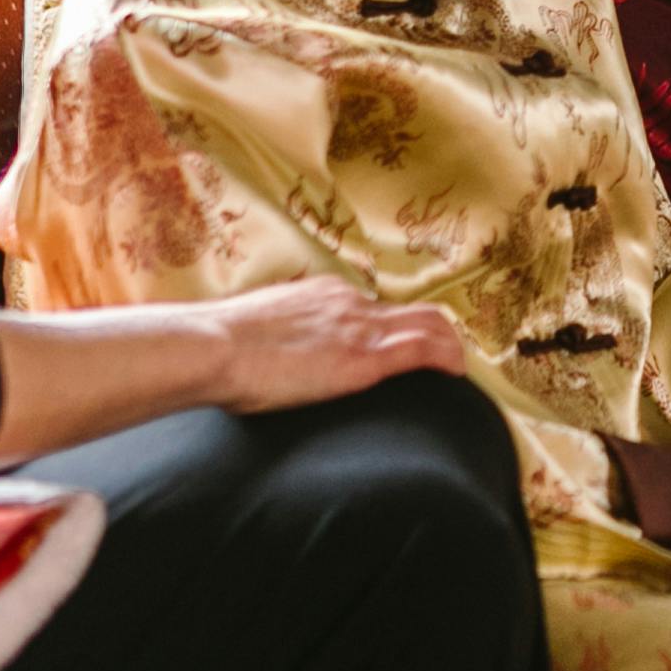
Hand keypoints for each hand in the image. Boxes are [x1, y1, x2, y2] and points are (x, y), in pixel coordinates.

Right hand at [191, 282, 475, 413]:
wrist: (211, 346)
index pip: (372, 307)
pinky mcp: (362, 358)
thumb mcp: (252, 333)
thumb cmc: (215, 348)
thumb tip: (263, 360)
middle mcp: (347, 304)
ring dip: (449, 346)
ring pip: (427, 325)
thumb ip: (272, 340)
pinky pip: (422, 350)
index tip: (402, 345)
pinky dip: (446, 359)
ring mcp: (357, 328)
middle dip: (435, 332)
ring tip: (458, 370)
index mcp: (320, 296)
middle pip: (410, 311)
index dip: (395, 327)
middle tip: (446, 359)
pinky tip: (456, 374)